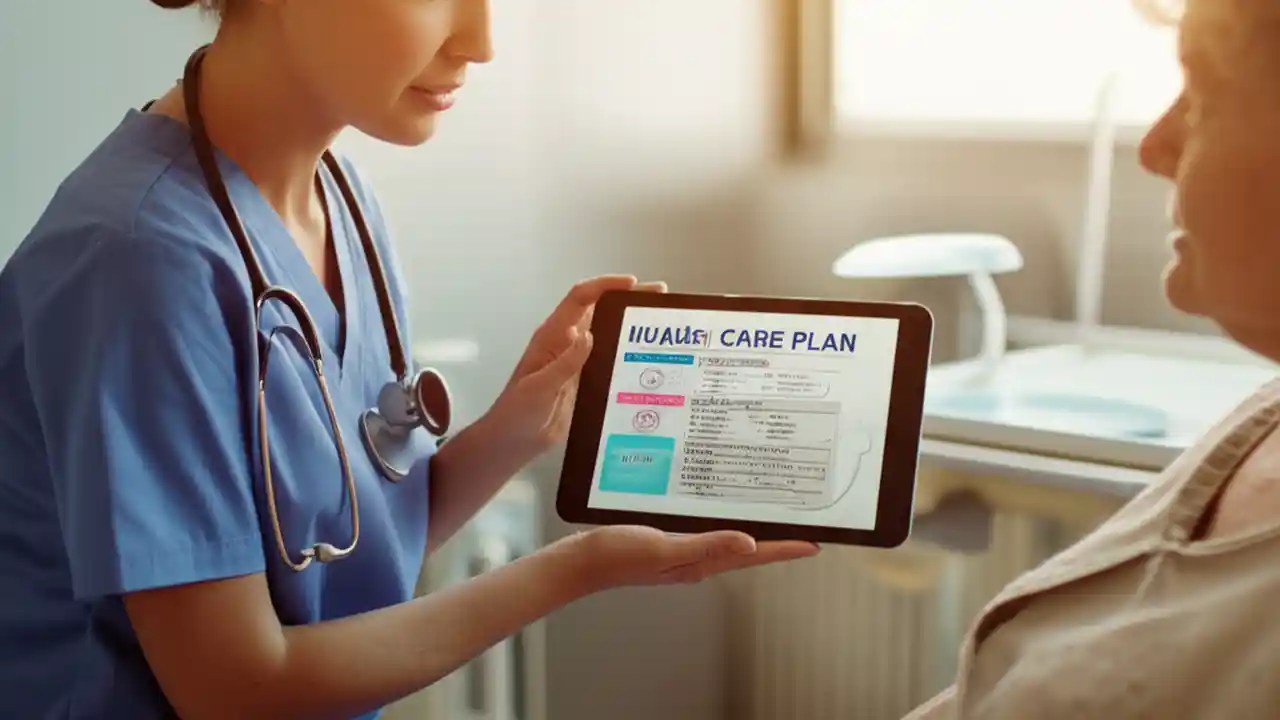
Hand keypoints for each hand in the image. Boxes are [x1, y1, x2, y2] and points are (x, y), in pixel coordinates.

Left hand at [485, 275, 666, 458]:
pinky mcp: (585, 381)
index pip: (580, 299)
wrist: (512, 442)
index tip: (634, 285)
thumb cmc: (518, 412)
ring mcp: (577, 362)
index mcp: (552, 336)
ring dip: (632, 326)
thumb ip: (565, 363)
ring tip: (663, 326)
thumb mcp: (540, 387)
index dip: (605, 286)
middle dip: (628, 300)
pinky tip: (651, 361)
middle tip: (660, 296)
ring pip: (608, 334)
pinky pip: (610, 360)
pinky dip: (629, 354)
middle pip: (600, 310)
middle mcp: (567, 343)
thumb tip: (589, 334)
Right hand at [558, 526, 820, 592]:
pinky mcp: (669, 539)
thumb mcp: (665, 549)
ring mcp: (683, 550)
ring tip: (776, 513)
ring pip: (728, 537)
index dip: (786, 549)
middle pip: (748, 548)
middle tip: (805, 523)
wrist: (582, 561)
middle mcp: (697, 558)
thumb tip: (750, 545)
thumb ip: (707, 546)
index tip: (816, 543)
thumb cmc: (619, 555)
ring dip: (753, 527)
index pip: (754, 556)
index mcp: (701, 563)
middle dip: (777, 537)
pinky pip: (705, 528)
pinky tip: (721, 506)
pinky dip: (722, 519)